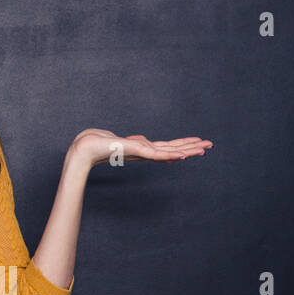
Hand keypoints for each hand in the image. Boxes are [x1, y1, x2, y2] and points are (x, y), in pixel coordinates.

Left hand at [70, 128, 211, 166]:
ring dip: (187, 150)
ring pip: (168, 152)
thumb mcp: (120, 139)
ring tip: (204, 149)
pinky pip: (156, 154)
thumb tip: (143, 139)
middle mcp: (143, 152)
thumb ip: (135, 142)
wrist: (83, 149)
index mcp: (141, 149)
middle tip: (210, 146)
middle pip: (172, 149)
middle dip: (191, 148)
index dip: (182, 147)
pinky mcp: (134, 151)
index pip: (165, 148)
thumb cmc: (96, 144)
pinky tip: (183, 155)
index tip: (197, 146)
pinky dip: (170, 155)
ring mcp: (140, 153)